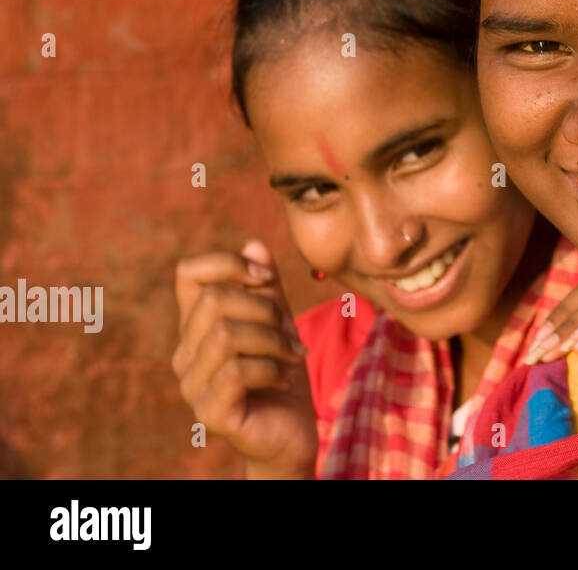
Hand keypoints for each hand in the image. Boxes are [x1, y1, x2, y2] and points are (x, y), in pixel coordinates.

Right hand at [173, 240, 317, 478]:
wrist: (291, 434)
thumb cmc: (282, 376)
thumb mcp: (280, 322)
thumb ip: (266, 286)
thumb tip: (254, 244)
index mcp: (196, 326)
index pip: (189, 273)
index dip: (229, 263)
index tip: (266, 278)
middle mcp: (185, 353)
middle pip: (212, 301)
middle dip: (265, 308)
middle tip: (291, 331)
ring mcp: (192, 384)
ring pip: (225, 334)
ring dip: (272, 339)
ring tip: (291, 354)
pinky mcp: (209, 411)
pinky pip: (236, 370)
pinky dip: (271, 367)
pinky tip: (285, 377)